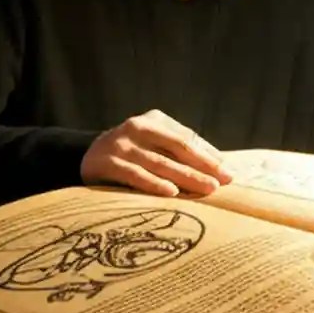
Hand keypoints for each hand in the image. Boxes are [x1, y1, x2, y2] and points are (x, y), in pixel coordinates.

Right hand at [81, 110, 232, 196]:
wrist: (86, 156)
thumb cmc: (132, 152)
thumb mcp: (155, 143)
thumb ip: (182, 149)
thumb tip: (220, 164)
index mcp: (154, 120)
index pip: (186, 138)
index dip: (208, 155)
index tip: (227, 171)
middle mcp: (138, 128)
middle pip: (177, 149)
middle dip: (202, 167)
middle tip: (222, 182)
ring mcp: (122, 145)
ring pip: (160, 164)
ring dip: (185, 177)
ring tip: (206, 188)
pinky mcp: (108, 163)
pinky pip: (135, 175)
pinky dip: (154, 184)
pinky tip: (172, 193)